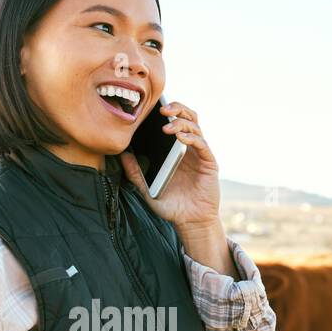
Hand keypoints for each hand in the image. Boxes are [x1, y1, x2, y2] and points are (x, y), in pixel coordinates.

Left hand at [120, 101, 219, 232]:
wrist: (190, 222)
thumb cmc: (171, 206)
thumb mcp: (147, 189)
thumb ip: (135, 173)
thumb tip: (122, 155)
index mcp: (175, 150)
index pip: (173, 122)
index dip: (166, 111)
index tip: (150, 108)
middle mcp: (189, 148)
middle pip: (187, 117)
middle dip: (176, 108)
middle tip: (162, 109)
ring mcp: (200, 154)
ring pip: (195, 126)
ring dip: (181, 122)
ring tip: (166, 126)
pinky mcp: (209, 162)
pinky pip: (202, 144)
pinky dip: (191, 137)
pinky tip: (179, 137)